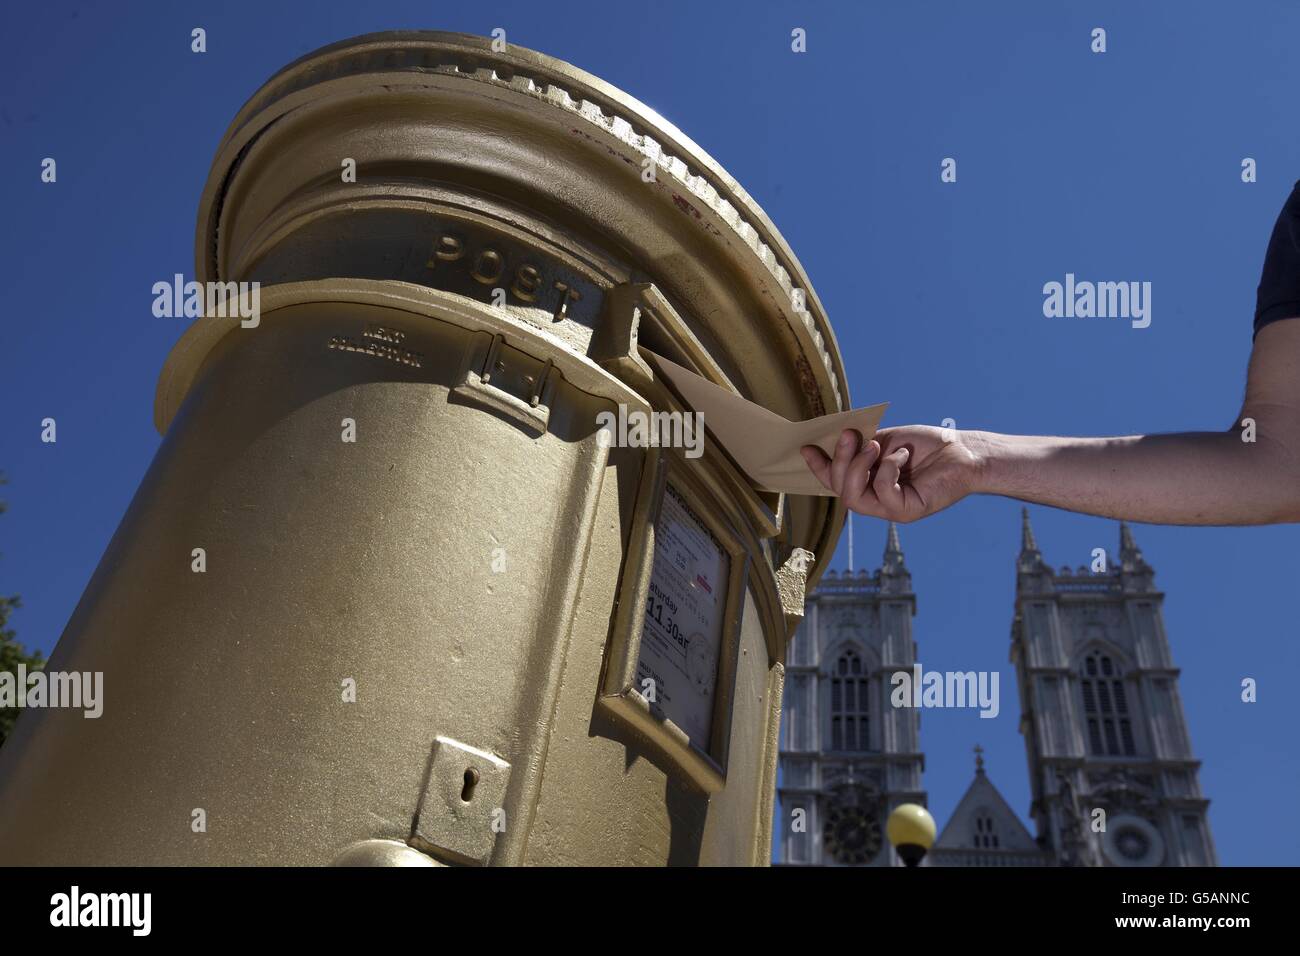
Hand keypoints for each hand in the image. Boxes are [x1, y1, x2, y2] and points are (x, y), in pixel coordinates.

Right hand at [801, 425, 982, 522]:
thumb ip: (863, 444)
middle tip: (850, 434)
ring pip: (854, 497)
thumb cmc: (928, 446)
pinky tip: (903, 456)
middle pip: (840, 490)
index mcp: (869, 484)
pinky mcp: (908, 511)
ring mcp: (891, 509)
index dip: (819, 468)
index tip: (807, 447)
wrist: (964, 451)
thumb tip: (836, 436)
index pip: (835, 482)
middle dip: (839, 461)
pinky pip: (883, 492)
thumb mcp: (887, 441)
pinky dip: (889, 468)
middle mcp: (877, 500)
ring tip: (876, 445)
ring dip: (858, 466)